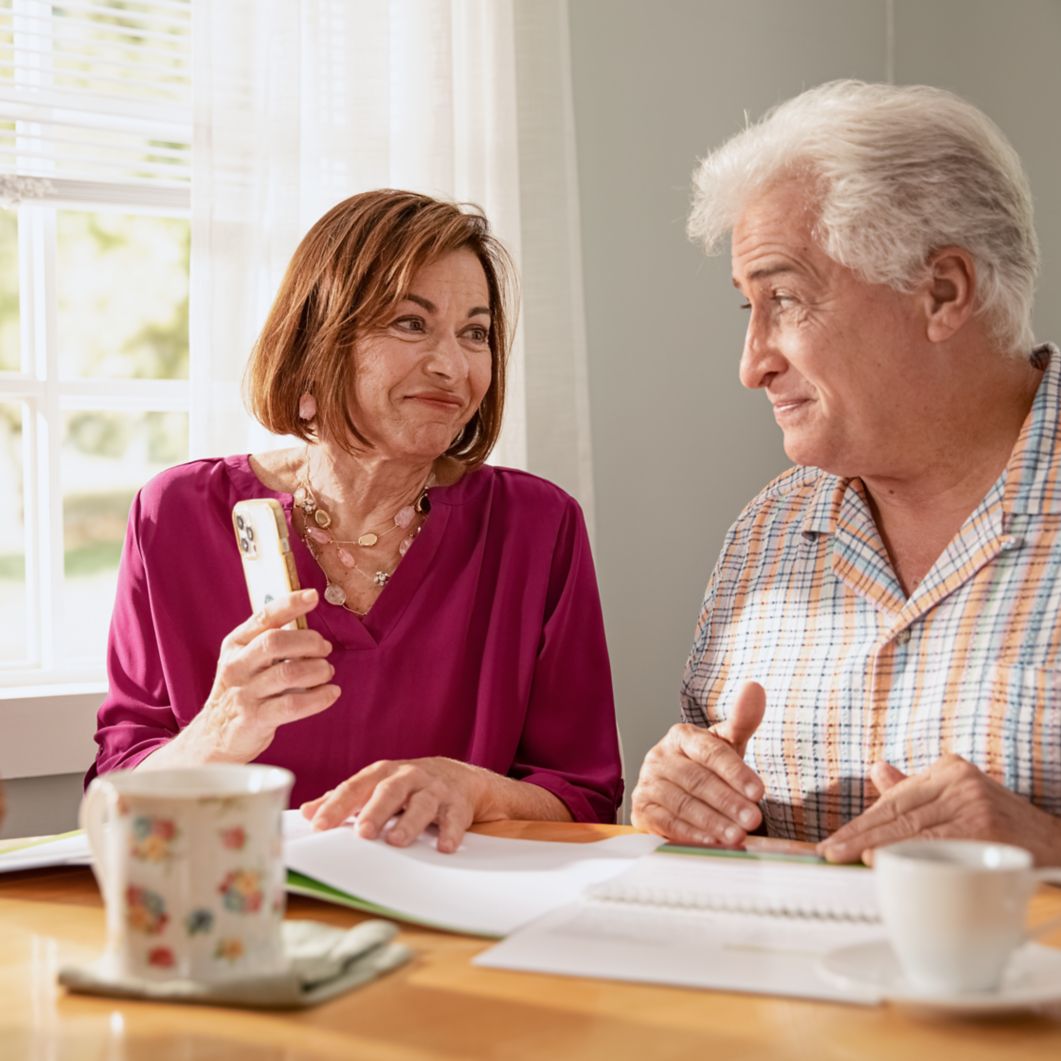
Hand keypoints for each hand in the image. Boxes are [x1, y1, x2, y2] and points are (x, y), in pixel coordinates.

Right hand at [188, 589, 338, 762]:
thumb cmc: (241, 692)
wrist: (214, 736)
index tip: (313, 596)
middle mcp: (236, 665)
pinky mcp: (254, 718)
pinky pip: (293, 705)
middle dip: (309, 641)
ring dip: (317, 670)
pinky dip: (319, 698)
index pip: (263, 617)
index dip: (289, 604)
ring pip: (288, 673)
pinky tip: (331, 693)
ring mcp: (244, 693)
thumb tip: (309, 629)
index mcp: (235, 644)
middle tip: (325, 648)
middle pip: (276, 642)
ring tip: (327, 672)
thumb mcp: (245, 661)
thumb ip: (269, 642)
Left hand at [301, 757, 494, 852]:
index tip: (318, 824)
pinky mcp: (457, 804)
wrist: (456, 776)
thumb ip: (342, 799)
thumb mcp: (374, 786)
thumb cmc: (405, 786)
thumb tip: (305, 812)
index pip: (355, 787)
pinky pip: (454, 817)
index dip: (336, 806)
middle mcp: (407, 777)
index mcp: (381, 773)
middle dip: (375, 811)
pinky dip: (450, 831)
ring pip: (422, 803)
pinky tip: (443, 847)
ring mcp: (434, 789)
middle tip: (362, 832)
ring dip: (409, 822)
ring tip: (396, 841)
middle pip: (389, 791)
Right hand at [630, 681, 766, 845]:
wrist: (677, 792)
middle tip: (753, 818)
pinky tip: (712, 842)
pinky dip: (691, 834)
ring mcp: (647, 783)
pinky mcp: (641, 809)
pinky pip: (666, 822)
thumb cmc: (706, 767)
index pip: (709, 751)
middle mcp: (659, 756)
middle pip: (696, 779)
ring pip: (682, 803)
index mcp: (681, 736)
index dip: (735, 771)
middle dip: (728, 801)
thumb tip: (755, 687)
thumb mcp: (726, 744)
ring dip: (712, 821)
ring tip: (737, 835)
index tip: (759, 791)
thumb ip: (742, 719)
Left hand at [818, 754, 1060, 865]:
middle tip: (829, 849)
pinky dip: (904, 853)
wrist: (1058, 843)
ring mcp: (972, 804)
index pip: (895, 797)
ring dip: (873, 844)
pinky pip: (933, 844)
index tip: (835, 837)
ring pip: (911, 827)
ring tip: (845, 856)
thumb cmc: (1004, 824)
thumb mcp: (960, 797)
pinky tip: (880, 859)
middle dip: (858, 832)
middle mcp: (959, 781)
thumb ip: (916, 786)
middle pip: (897, 811)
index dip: (862, 819)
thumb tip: (878, 770)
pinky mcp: (984, 828)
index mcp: (949, 769)